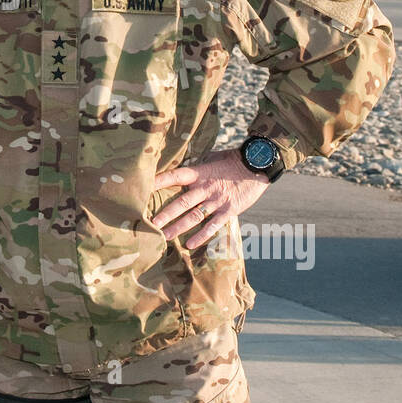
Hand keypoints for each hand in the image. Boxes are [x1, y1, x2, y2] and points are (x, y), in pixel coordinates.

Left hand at [149, 149, 270, 248]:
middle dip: (165, 213)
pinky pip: (213, 225)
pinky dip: (202, 235)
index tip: (143, 187)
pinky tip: (190, 244)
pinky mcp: (229, 210)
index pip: (174, 176)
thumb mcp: (212, 158)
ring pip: (194, 216)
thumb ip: (196, 165)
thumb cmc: (232, 160)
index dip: (159, 181)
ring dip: (178, 227)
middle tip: (150, 223)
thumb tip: (180, 166)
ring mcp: (217, 200)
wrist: (258, 165)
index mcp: (199, 173)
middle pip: (181, 202)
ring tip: (164, 236)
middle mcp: (205, 188)